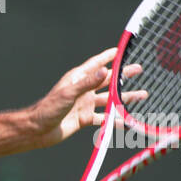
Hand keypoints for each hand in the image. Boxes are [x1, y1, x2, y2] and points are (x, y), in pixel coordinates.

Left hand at [29, 48, 146, 147]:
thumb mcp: (69, 93)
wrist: (37, 130)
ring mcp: (84, 104)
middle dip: (123, 76)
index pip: (96, 63)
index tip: (121, 50)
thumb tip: (106, 70)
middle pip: (107, 80)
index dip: (108, 56)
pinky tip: (127, 121)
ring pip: (109, 100)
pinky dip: (115, 120)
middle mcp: (83, 90)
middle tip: (138, 69)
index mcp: (77, 78)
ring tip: (142, 95)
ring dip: (125, 98)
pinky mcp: (84, 118)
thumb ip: (88, 83)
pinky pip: (104, 118)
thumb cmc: (48, 108)